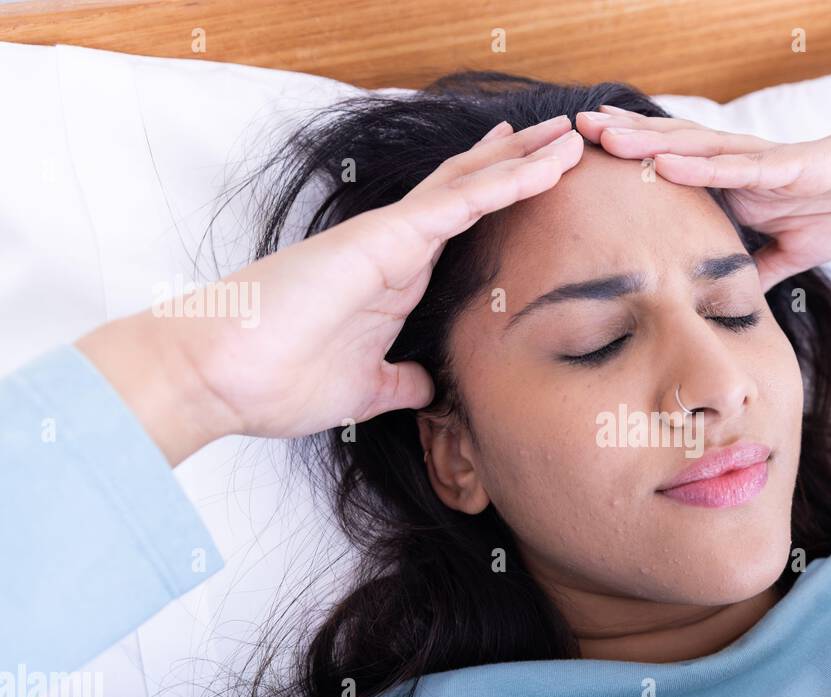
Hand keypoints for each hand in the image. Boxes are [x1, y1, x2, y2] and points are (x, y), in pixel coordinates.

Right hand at [77, 115, 585, 465]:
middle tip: (569, 137)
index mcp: (395, 278)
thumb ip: (401, 381)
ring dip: (526, 160)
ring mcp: (388, 238)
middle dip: (521, 164)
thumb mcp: (365, 389)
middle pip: (471, 192)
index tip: (537, 176)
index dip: (499, 196)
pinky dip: (503, 183)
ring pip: (472, 187)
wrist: (219, 379)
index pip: (459, 226)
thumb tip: (428, 387)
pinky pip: (456, 203)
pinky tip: (542, 167)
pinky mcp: (381, 240)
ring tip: (574, 135)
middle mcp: (395, 248)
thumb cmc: (278, 381)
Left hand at [575, 106, 830, 290]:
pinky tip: (667, 161)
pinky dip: (702, 165)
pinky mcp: (791, 166)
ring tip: (602, 135)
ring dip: (647, 141)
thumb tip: (727, 298)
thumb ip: (755, 268)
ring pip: (694, 147)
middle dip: (621, 138)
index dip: (629, 162)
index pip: (670, 169)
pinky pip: (741, 165)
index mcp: (734, 183)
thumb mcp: (786, 254)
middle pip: (669, 147)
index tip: (585, 162)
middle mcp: (740, 164)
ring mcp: (762, 162)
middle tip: (570, 129)